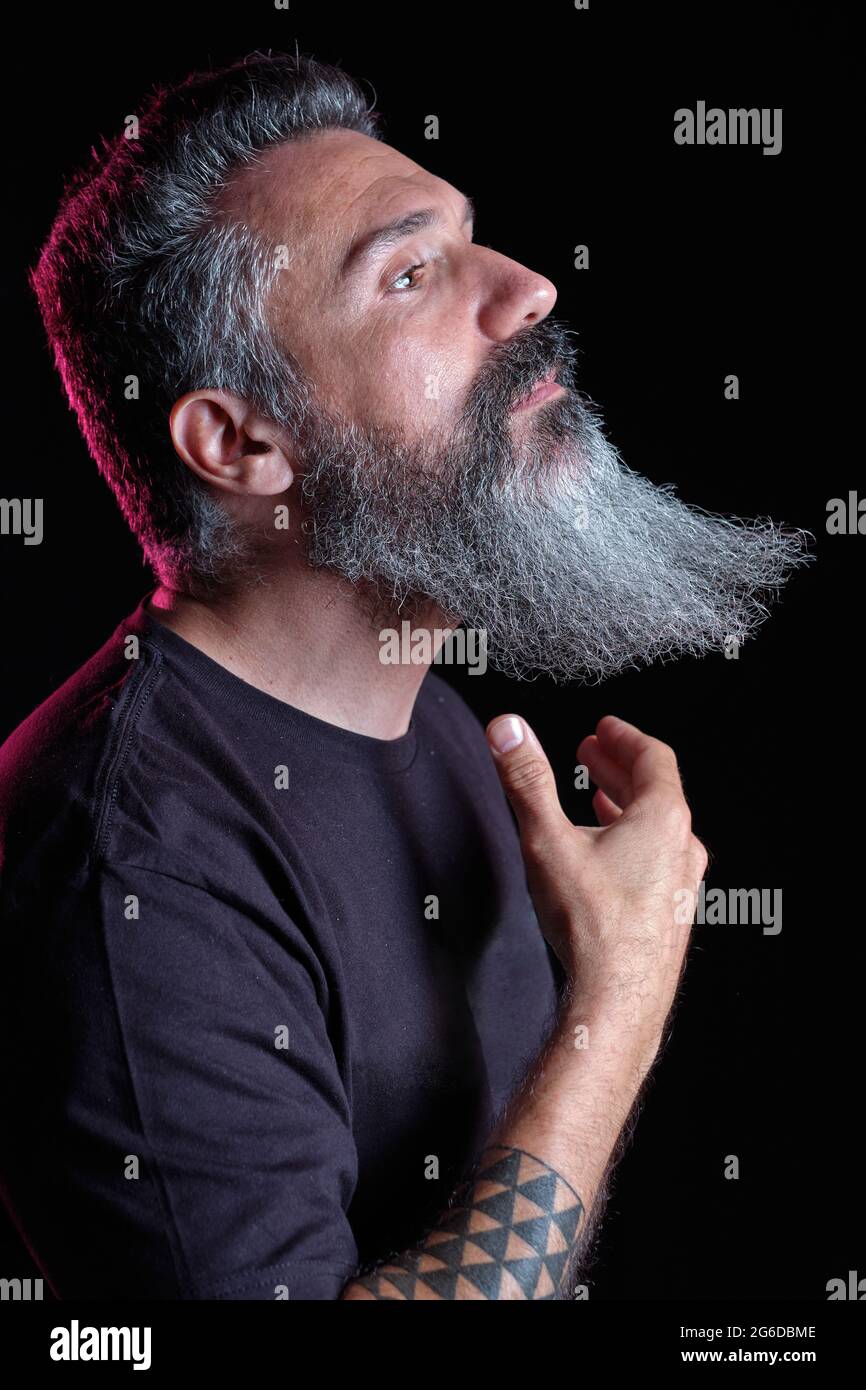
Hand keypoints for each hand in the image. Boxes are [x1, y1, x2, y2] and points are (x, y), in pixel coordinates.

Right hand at [486, 713, 707, 1043]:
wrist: (617, 1001)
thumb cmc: (591, 924)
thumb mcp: (547, 840)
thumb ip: (527, 779)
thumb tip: (508, 729)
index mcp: (663, 818)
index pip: (653, 757)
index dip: (624, 738)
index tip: (604, 729)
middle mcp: (682, 847)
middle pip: (656, 791)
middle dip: (618, 768)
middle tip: (591, 755)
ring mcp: (682, 884)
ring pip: (657, 829)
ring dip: (624, 807)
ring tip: (595, 802)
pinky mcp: (671, 914)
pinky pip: (656, 862)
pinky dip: (631, 843)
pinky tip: (604, 860)